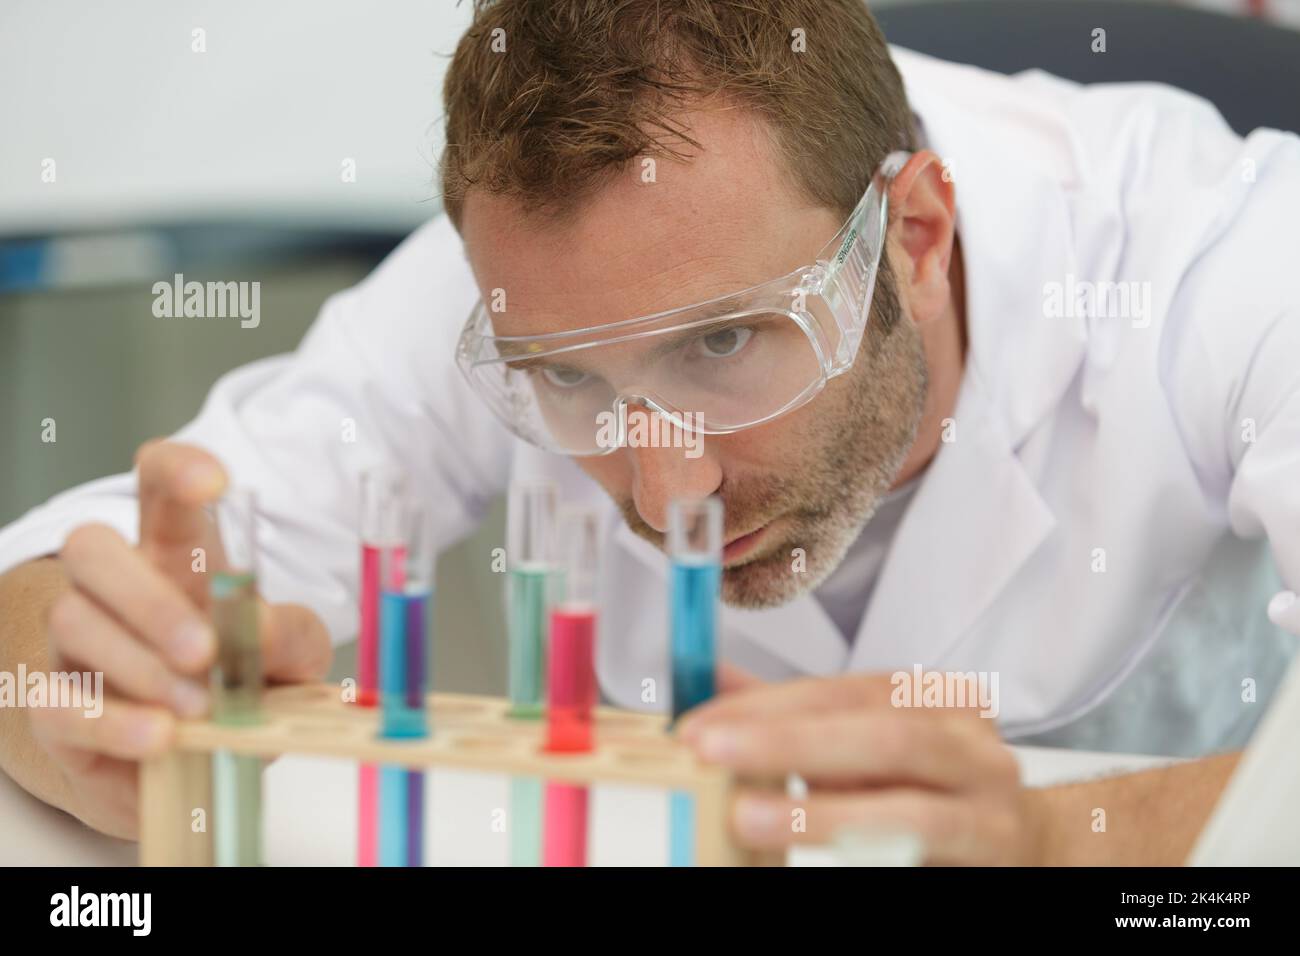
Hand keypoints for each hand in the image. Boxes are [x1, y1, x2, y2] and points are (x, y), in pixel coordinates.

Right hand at [32, 440, 330, 838]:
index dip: (176, 468)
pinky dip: (110, 721)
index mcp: (178, 555)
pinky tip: (158, 738)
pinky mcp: (59, 712)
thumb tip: (258, 626)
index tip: (215, 484)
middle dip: (146, 596)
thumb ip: (289, 634)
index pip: (157, 485)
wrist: (209, 766)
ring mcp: (77, 646)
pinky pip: (56, 703)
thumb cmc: (250, 687)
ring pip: (71, 619)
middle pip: (91, 547)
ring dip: (139, 665)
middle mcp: (116, 589)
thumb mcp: (296, 655)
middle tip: (205, 650)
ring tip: (198, 708)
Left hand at [677, 672, 1037, 864]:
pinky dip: (861, 859)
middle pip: (879, 736)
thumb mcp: (863, 740)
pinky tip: (808, 862)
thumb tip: (713, 683)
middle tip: (712, 753)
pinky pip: (921, 858)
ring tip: (747, 818)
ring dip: (821, 815)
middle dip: (788, 743)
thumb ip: (794, 713)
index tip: (697, 726)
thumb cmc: (929, 789)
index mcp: (930, 700)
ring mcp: (990, 807)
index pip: (838, 693)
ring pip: (909, 810)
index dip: (764, 707)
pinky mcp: (992, 854)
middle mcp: (969, 745)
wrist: (1026, 845)